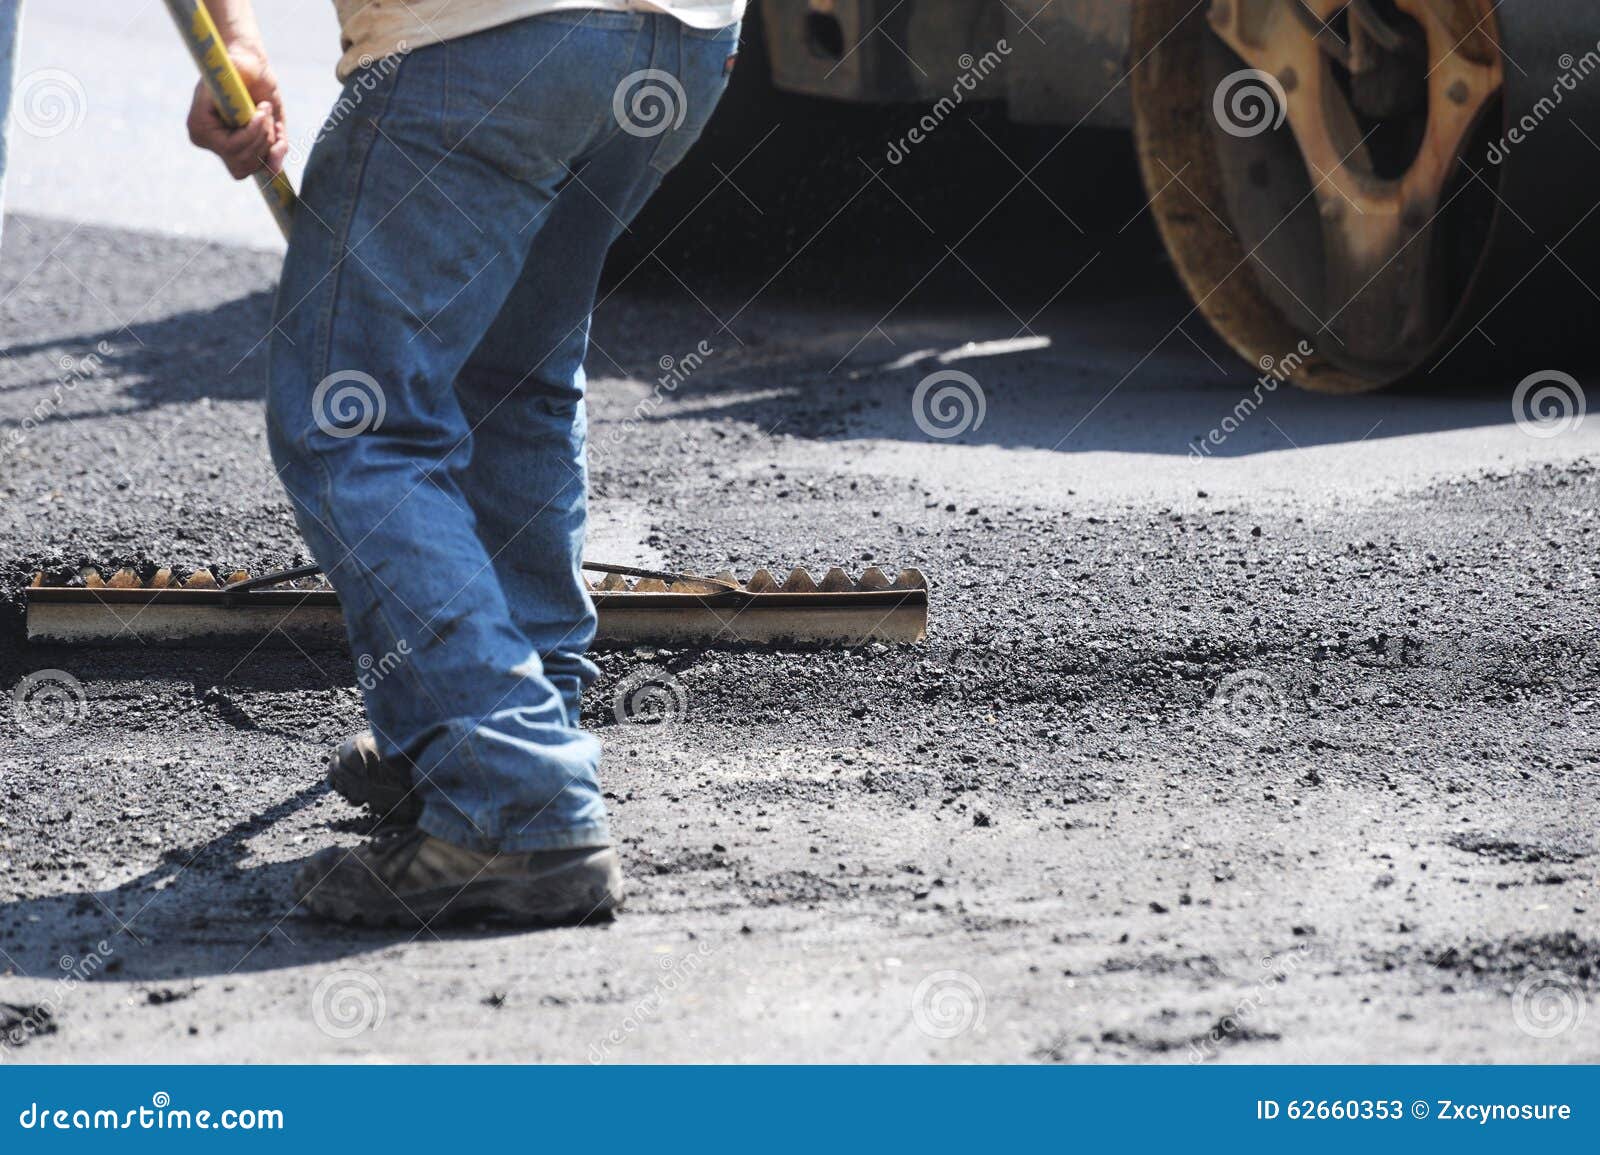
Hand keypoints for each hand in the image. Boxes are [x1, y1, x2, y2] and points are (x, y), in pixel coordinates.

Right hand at [186, 43, 287, 179]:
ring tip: (267, 113)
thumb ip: (241, 98)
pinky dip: (278, 151)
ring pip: (255, 165)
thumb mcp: (233, 76)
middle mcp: (212, 144)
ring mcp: (230, 150)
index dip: (252, 133)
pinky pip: (267, 167)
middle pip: (244, 161)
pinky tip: (277, 126)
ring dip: (270, 140)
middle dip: (262, 135)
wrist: (249, 66)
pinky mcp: (249, 151)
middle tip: (264, 108)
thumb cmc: (238, 66)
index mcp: (200, 128)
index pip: (230, 148)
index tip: (262, 110)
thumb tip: (257, 119)